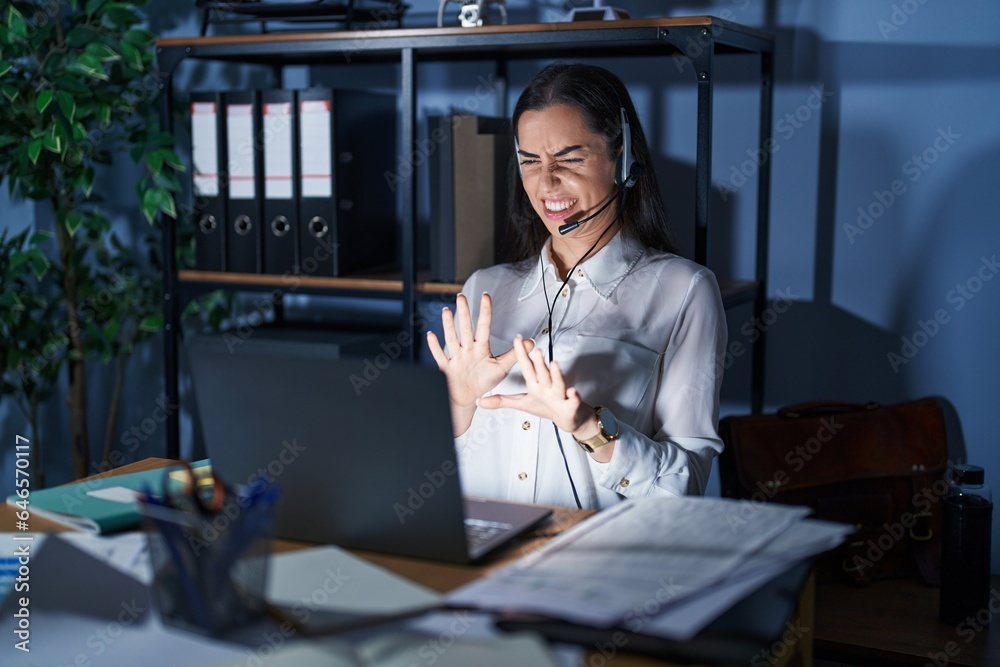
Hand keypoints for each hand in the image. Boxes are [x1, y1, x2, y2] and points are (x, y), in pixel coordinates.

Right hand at [426, 294, 533, 430]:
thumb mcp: (501, 367)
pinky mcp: (447, 368)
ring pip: (452, 339)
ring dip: (449, 325)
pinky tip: (431, 335)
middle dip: (465, 313)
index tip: (485, 296)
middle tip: (462, 297)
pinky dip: (435, 346)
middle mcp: (468, 349)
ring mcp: (457, 357)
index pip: (484, 326)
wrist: (468, 397)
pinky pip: (440, 356)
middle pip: (466, 328)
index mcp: (481, 348)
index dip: (485, 311)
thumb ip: (514, 354)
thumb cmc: (483, 381)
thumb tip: (529, 342)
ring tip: (447, 311)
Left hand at [477, 336, 592, 435]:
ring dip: (557, 374)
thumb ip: (501, 401)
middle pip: (542, 373)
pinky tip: (572, 392)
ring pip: (558, 384)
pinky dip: (573, 397)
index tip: (516, 339)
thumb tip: (479, 401)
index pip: (527, 367)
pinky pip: (573, 402)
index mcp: (536, 384)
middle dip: (539, 362)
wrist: (569, 417)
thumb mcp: (522, 403)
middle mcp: (547, 387)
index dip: (521, 354)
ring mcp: (559, 396)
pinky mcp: (570, 407)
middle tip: (534, 349)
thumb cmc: (546, 406)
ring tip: (554, 364)